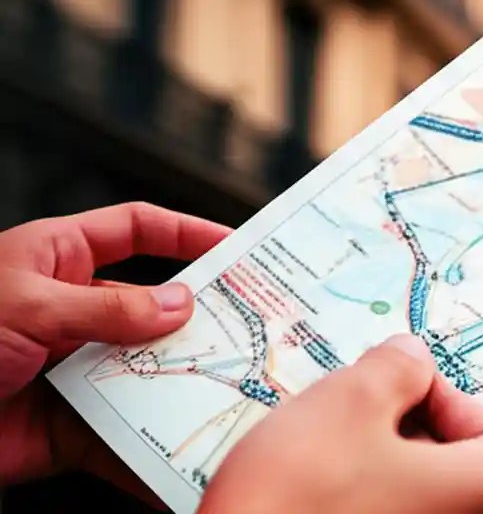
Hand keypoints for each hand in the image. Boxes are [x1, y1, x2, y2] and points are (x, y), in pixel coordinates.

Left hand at [0, 202, 229, 500]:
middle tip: (254, 330)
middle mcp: (72, 312)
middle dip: (202, 320)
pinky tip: (181, 455)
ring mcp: (74, 370)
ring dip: (185, 386)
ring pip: (148, 372)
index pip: (136, 230)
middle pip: (156, 307)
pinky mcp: (69, 427)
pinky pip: (123, 435)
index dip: (187, 231)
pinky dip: (152, 449)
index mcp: (57, 261)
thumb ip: (107, 308)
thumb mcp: (26, 306)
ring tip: (233, 394)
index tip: (238, 243)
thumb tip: (180, 303)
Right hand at [200, 334, 482, 513]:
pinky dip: (369, 505)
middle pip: (466, 471)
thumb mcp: (351, 400)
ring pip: (425, 500)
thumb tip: (411, 359)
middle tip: (361, 423)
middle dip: (413, 436)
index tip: (402, 393)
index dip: (449, 403)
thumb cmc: (299, 502)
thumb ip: (397, 366)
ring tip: (331, 463)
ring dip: (386, 473)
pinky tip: (322, 497)